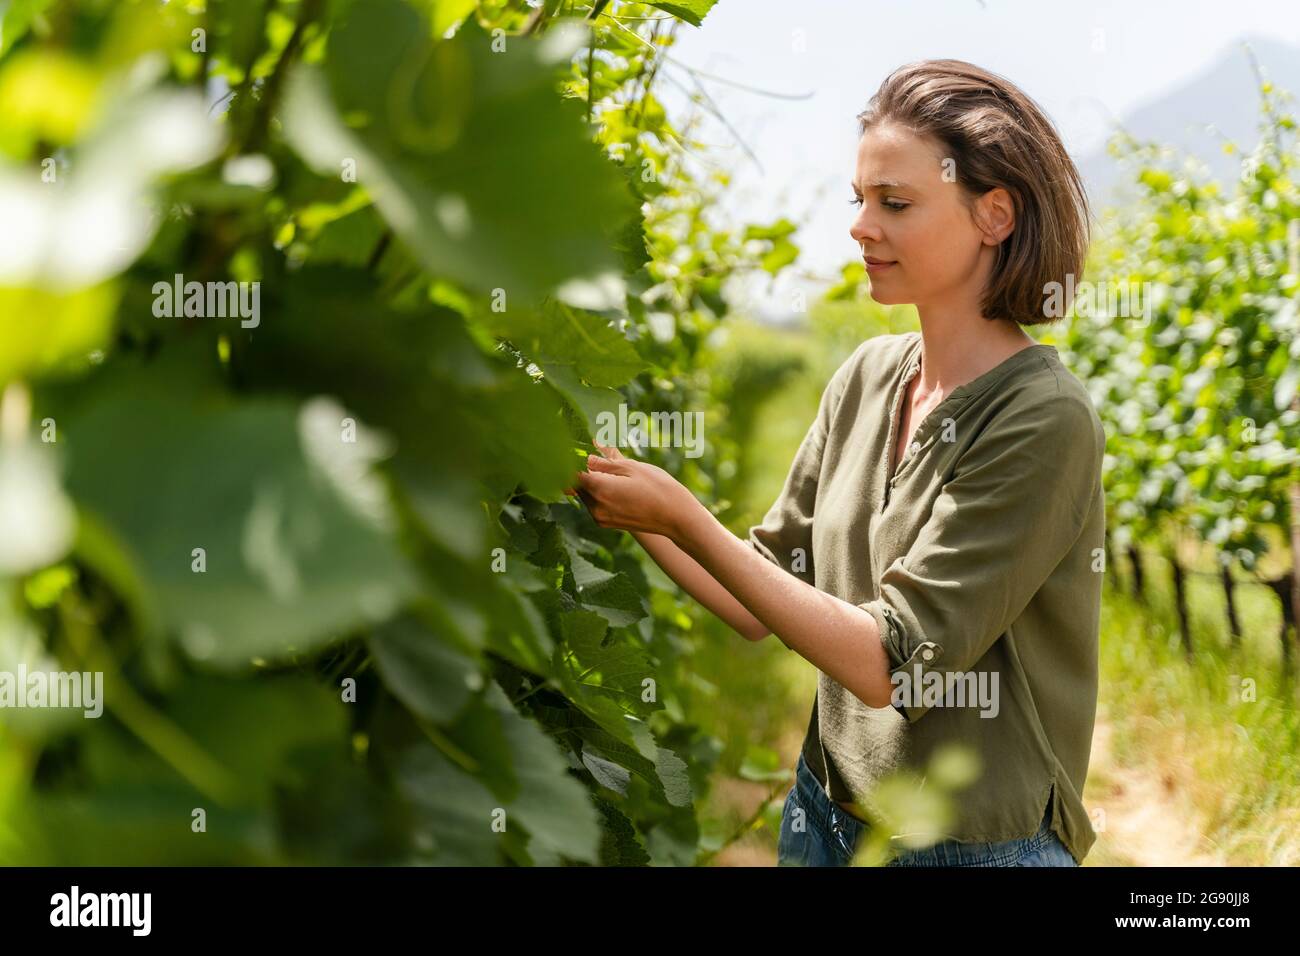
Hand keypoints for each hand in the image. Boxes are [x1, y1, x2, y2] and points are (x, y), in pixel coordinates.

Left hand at [565, 442, 701, 540]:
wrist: (676, 518)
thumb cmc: (659, 488)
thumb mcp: (631, 467)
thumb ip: (603, 460)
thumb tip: (584, 450)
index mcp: (599, 489)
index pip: (570, 471)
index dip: (571, 457)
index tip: (577, 445)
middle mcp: (595, 506)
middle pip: (574, 483)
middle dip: (579, 467)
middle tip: (592, 451)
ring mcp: (599, 517)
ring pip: (582, 493)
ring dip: (588, 479)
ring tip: (607, 467)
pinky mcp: (605, 522)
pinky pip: (592, 503)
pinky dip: (596, 490)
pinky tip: (613, 481)